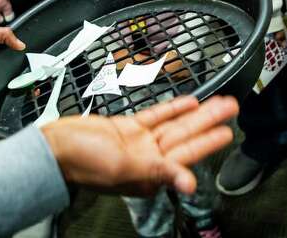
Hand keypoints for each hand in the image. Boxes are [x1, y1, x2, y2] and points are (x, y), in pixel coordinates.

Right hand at [42, 95, 237, 196]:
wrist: (54, 147)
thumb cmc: (83, 162)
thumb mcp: (125, 168)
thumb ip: (161, 172)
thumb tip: (190, 185)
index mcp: (150, 173)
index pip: (187, 155)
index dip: (209, 142)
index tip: (229, 132)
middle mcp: (147, 158)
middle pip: (185, 136)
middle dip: (209, 121)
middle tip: (232, 107)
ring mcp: (138, 142)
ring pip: (174, 124)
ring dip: (196, 113)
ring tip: (219, 100)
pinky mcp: (126, 128)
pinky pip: (155, 116)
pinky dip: (171, 108)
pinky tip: (189, 101)